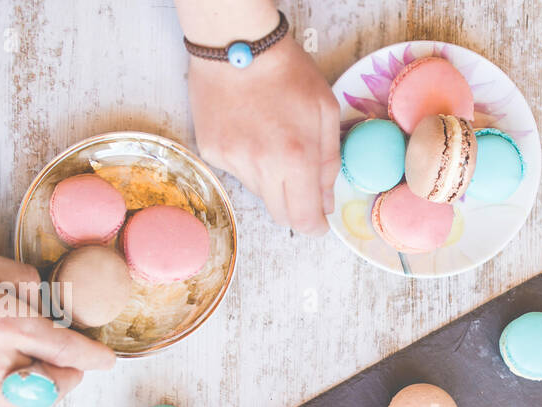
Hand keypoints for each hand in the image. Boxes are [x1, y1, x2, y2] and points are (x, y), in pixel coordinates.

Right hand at [0, 233, 114, 406]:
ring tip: (45, 369)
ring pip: (29, 399)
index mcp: (9, 323)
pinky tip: (12, 374)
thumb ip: (26, 283)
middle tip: (75, 361)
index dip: (95, 359)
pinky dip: (15, 393)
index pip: (69, 352)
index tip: (106, 359)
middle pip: (55, 382)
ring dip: (46, 388)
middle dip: (73, 374)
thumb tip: (46, 299)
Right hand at [186, 35, 339, 234]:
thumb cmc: (286, 72)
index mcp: (295, 158)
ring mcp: (232, 161)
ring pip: (259, 193)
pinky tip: (250, 132)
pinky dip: (248, 162)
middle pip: (280, 214)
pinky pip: (237, 173)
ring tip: (272, 141)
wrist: (235, 45)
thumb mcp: (325, 111)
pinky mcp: (212, 152)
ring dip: (272, 180)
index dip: (314, 226)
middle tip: (301, 181)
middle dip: (295, 207)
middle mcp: (261, 166)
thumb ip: (329, 162)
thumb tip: (326, 201)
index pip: (303, 219)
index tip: (318, 222)